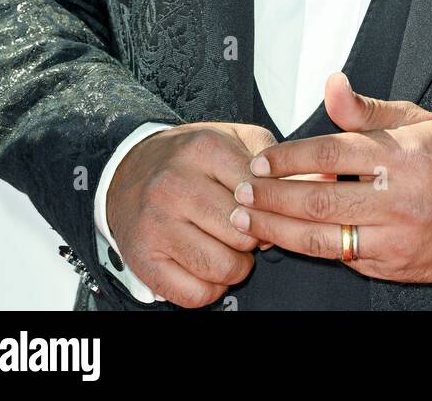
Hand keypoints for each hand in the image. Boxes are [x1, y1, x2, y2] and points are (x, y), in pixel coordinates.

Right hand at [106, 121, 278, 307]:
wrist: (127, 169)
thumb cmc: (186, 158)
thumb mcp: (230, 137)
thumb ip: (271, 157)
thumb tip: (303, 187)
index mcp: (203, 149)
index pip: (260, 193)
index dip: (271, 207)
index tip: (264, 208)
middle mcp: (176, 185)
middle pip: (243, 234)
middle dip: (254, 238)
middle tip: (246, 231)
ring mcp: (157, 224)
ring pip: (222, 267)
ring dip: (235, 266)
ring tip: (230, 250)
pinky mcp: (144, 259)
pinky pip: (194, 294)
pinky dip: (211, 289)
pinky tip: (209, 268)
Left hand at [228, 73, 431, 282]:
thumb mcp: (416, 119)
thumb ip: (367, 108)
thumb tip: (331, 84)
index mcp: (400, 156)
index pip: (329, 155)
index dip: (287, 159)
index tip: (260, 161)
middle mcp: (396, 199)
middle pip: (318, 201)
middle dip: (271, 198)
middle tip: (242, 193)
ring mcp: (395, 238)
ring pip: (323, 238)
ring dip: (279, 230)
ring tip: (251, 220)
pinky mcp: (393, 266)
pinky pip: (344, 258)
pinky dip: (312, 247)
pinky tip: (289, 237)